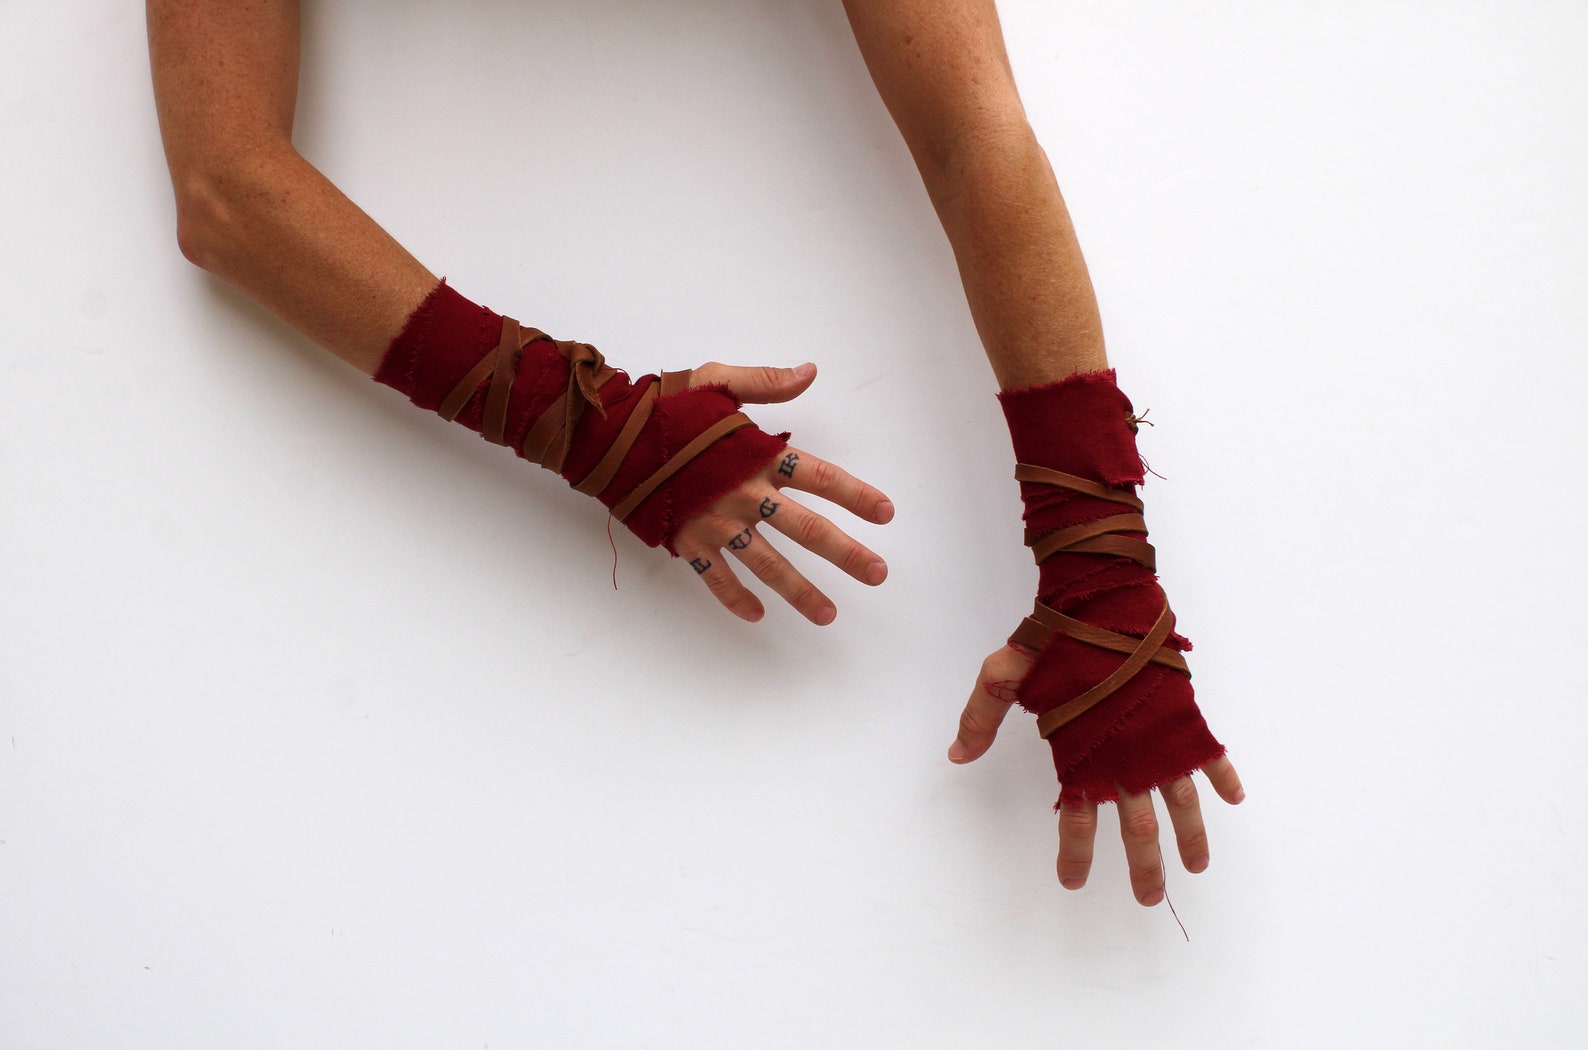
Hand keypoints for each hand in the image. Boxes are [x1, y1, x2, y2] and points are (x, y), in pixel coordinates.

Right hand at [670, 362, 893, 623]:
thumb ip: (766, 382)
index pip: (819, 477)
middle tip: (878, 574)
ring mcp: (716, 522)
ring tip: (829, 615)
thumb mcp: (717, 382)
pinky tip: (757, 616)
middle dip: (845, 553)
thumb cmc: (665, 407)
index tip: (886, 513)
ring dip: (799, 591)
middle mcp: (743, 493)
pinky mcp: (687, 541)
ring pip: (767, 564)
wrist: (608, 437)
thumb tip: (810, 372)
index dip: (855, 495)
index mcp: (757, 455)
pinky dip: (735, 598)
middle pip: (806, 529)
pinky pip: (716, 577)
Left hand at [950, 643, 1244, 903]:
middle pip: (1137, 826)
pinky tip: (1234, 799)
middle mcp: (1124, 755)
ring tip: (1197, 868)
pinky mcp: (1183, 714)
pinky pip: (1209, 754)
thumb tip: (956, 756)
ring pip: (1180, 802)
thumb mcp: (1003, 676)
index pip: (1077, 816)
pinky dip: (1223, 775)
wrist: (1102, 597)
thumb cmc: (1052, 636)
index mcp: (1081, 752)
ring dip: (1190, 836)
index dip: (1075, 852)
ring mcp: (1159, 737)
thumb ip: (981, 719)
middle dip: (1143, 866)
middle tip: (1147, 897)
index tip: (1072, 881)